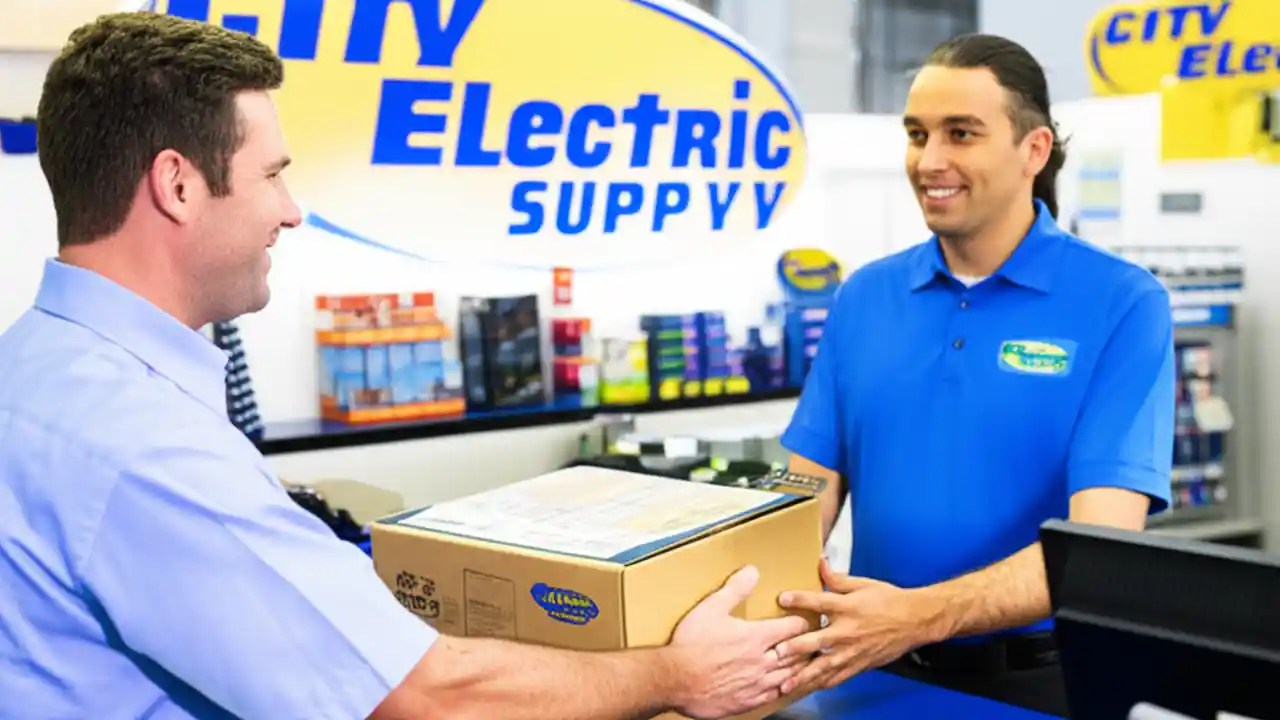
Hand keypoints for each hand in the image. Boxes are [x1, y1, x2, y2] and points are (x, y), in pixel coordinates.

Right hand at [667, 565, 810, 719]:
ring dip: (798, 667)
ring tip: (802, 662)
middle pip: (797, 653)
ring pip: (790, 675)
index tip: (803, 620)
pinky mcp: (749, 701)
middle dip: (806, 645)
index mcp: (756, 636)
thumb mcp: (711, 608)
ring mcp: (757, 683)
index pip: (793, 628)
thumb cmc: (691, 644)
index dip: (801, 622)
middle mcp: (763, 661)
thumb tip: (752, 571)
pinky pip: (775, 694)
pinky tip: (782, 684)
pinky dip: (783, 687)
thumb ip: (735, 589)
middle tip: (810, 641)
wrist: (676, 679)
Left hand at [774, 559, 943, 693]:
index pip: (819, 603)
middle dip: (794, 649)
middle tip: (774, 653)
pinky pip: (838, 677)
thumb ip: (837, 578)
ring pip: (824, 667)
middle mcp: (847, 631)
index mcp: (847, 607)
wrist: (915, 620)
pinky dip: (822, 684)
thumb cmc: (890, 600)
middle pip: (816, 641)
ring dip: (803, 676)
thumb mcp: (863, 584)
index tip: (782, 598)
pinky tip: (807, 689)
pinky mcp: (859, 664)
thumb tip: (820, 564)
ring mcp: (852, 651)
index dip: (799, 599)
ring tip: (784, 684)